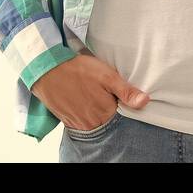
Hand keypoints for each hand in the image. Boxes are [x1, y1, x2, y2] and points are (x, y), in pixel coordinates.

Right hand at [31, 51, 149, 129]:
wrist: (47, 68)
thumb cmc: (78, 69)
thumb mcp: (107, 75)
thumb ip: (126, 91)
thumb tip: (146, 102)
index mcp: (105, 112)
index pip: (121, 113)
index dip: (120, 101)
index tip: (115, 91)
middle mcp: (92, 122)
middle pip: (107, 118)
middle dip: (107, 106)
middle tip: (99, 89)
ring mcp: (78, 123)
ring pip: (94, 120)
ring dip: (94, 109)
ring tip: (90, 92)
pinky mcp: (67, 120)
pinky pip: (80, 120)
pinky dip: (83, 112)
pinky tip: (80, 98)